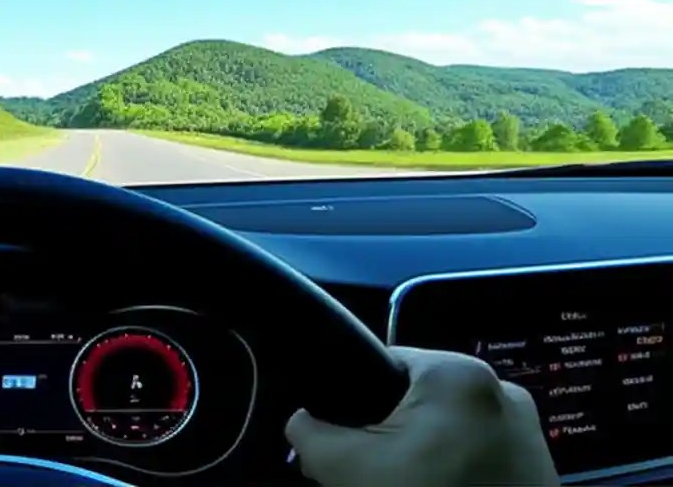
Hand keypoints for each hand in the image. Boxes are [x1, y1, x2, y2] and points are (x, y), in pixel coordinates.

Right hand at [286, 346, 558, 486]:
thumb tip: (301, 422)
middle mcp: (502, 389)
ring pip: (448, 427)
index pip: (385, 363)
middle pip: (417, 398)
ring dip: (422, 451)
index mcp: (459, 373)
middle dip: (391, 432)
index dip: (356, 401)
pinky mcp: (536, 464)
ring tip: (405, 482)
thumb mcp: (349, 469)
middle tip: (374, 472)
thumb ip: (311, 433)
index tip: (349, 441)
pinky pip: (477, 450)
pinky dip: (453, 468)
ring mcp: (527, 429)